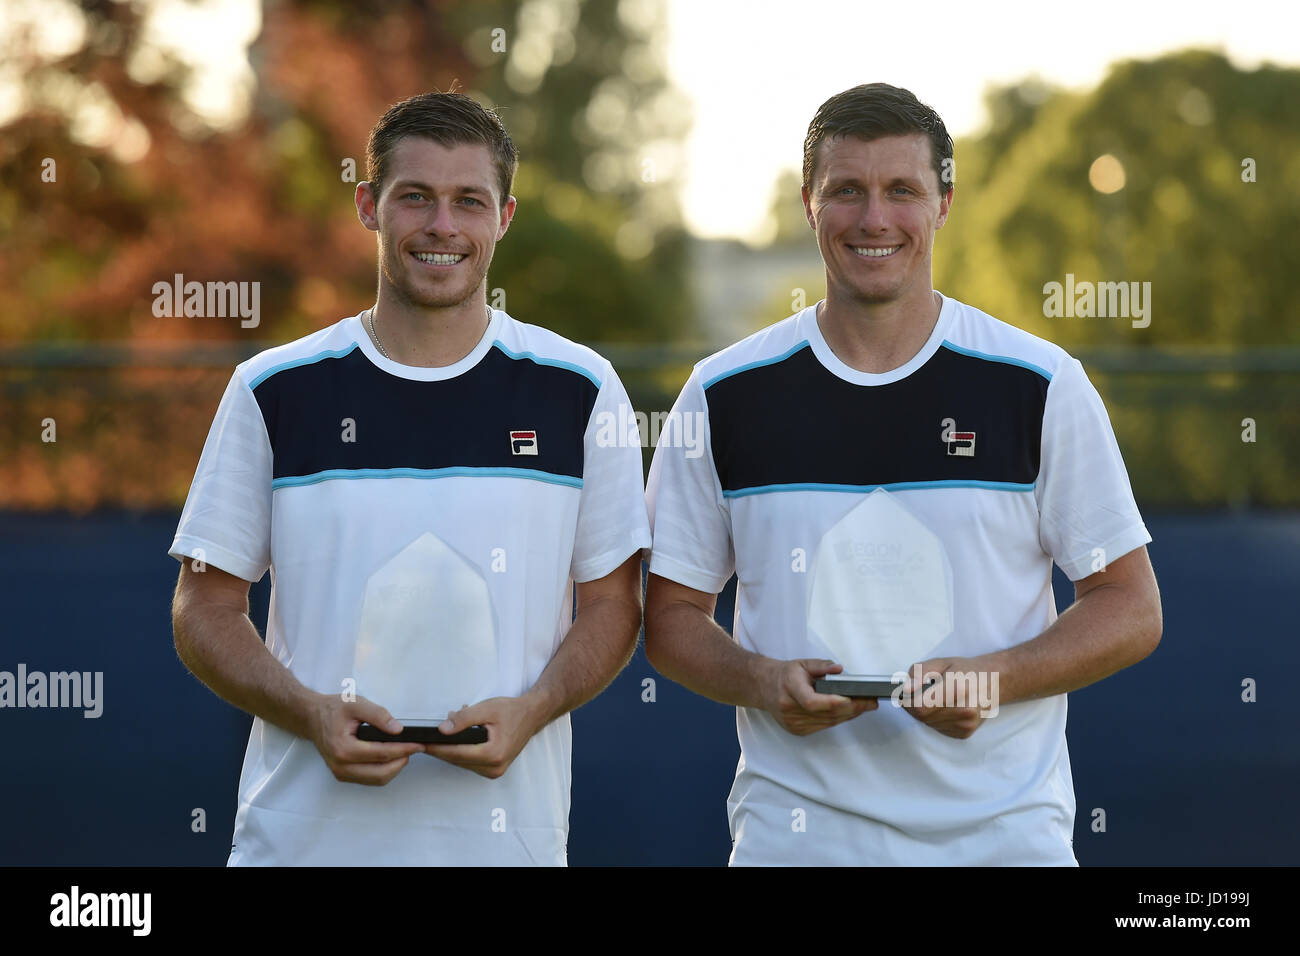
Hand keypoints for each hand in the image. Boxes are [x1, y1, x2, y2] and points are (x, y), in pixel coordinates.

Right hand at [306, 692, 422, 784]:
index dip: (403, 749)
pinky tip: (391, 757)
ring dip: (394, 768)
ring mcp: (341, 773)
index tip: (418, 744)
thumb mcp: (356, 704)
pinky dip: (384, 771)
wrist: (312, 718)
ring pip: (377, 780)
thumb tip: (398, 730)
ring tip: (404, 751)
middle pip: (381, 773)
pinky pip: (370, 779)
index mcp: (343, 748)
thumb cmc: (333, 710)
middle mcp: (340, 765)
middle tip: (414, 748)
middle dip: (401, 761)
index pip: (381, 754)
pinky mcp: (343, 775)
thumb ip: (378, 715)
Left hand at [423, 695, 544, 778]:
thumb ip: (463, 719)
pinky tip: (458, 739)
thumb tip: (442, 730)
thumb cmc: (513, 711)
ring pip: (462, 763)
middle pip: (457, 760)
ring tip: (444, 732)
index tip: (422, 743)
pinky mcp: (494, 770)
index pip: (457, 753)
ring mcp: (494, 771)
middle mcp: (494, 767)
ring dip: (451, 749)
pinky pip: (470, 763)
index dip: (437, 748)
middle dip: (441, 748)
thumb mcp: (486, 709)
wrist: (532, 715)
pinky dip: (462, 751)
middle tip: (426, 737)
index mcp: (494, 754)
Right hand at [760, 659, 877, 735]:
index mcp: (789, 688)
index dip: (834, 702)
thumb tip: (839, 670)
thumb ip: (822, 665)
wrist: (765, 687)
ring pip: (828, 722)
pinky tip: (849, 712)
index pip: (812, 702)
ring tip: (865, 705)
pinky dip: (838, 719)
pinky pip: (824, 726)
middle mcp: (789, 708)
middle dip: (852, 708)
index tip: (853, 699)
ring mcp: (792, 722)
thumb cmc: (785, 675)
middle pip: (826, 714)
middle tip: (870, 702)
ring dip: (849, 715)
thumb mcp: (802, 663)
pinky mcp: (797, 730)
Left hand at [898, 657, 995, 738]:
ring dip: (926, 713)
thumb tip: (906, 688)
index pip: (920, 706)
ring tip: (938, 699)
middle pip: (923, 717)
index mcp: (957, 689)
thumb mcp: (941, 662)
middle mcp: (964, 710)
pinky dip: (936, 720)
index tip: (906, 694)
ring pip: (929, 724)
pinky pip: (939, 729)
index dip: (908, 701)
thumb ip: (920, 672)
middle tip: (921, 694)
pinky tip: (947, 708)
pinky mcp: (965, 733)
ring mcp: (966, 724)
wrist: (993, 683)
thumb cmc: (966, 671)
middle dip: (915, 706)